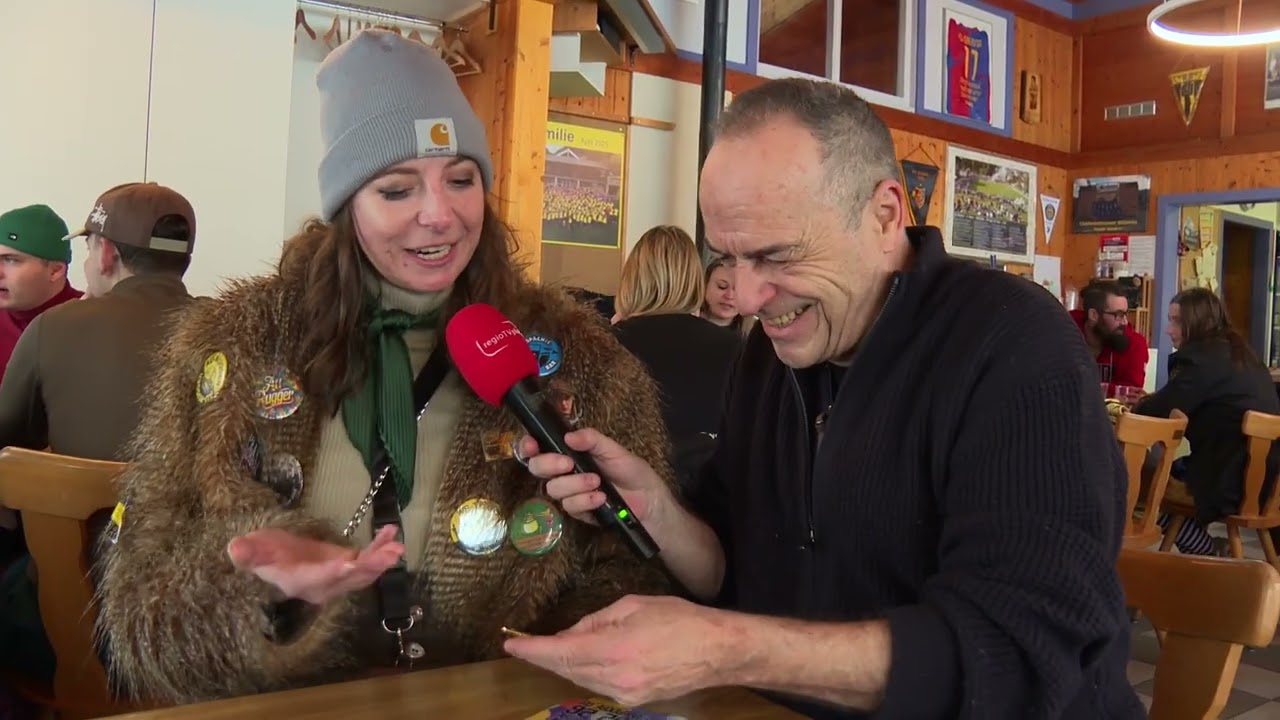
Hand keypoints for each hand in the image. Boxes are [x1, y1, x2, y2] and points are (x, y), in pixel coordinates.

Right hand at [227, 524, 404, 604]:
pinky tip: (391, 532)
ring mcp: (339, 578)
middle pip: (350, 578)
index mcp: (300, 581)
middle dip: (372, 566)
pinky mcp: (349, 567)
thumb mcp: (253, 550)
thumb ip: (248, 553)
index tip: (350, 563)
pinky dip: (380, 547)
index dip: (333, 572)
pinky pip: (368, 560)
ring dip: (382, 560)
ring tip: (398, 546)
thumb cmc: (264, 553)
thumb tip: (234, 549)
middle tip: (392, 553)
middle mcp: (323, 585)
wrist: (277, 558)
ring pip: (364, 573)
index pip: (318, 578)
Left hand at [503, 595, 737, 706]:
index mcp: (612, 649)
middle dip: (543, 657)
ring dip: (563, 665)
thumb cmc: (679, 620)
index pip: (559, 652)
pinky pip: (598, 686)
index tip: (511, 644)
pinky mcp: (634, 701)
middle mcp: (614, 678)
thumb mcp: (633, 606)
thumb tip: (572, 632)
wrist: (717, 651)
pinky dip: (584, 673)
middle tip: (524, 645)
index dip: (532, 649)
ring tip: (550, 650)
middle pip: (565, 670)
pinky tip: (581, 660)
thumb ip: (597, 620)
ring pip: (580, 680)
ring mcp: (624, 694)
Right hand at [516, 428, 667, 526]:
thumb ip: (592, 440)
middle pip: (537, 468)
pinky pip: (570, 506)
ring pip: (553, 489)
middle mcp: (564, 472)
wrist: (648, 498)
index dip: (528, 446)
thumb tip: (569, 436)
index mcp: (569, 452)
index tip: (532, 445)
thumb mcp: (613, 449)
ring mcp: (570, 492)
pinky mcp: (578, 511)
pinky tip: (601, 498)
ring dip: (574, 484)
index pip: (539, 448)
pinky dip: (585, 500)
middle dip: (549, 464)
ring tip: (596, 481)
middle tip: (567, 464)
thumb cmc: (630, 469)